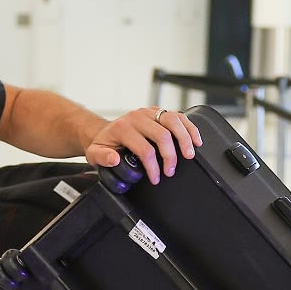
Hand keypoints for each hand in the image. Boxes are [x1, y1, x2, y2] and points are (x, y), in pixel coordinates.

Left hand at [85, 106, 201, 184]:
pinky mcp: (160, 111)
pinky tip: (196, 140)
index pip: (145, 149)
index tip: (155, 178)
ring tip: (189, 155)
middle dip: (170, 156)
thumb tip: (113, 158)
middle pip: (162, 135)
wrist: (106, 132)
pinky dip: (190, 128)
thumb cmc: (104, 144)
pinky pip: (179, 116)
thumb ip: (101, 157)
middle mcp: (137, 117)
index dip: (153, 167)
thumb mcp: (94, 154)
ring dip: (185, 139)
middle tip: (170, 171)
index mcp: (123, 128)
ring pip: (174, 121)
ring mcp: (150, 112)